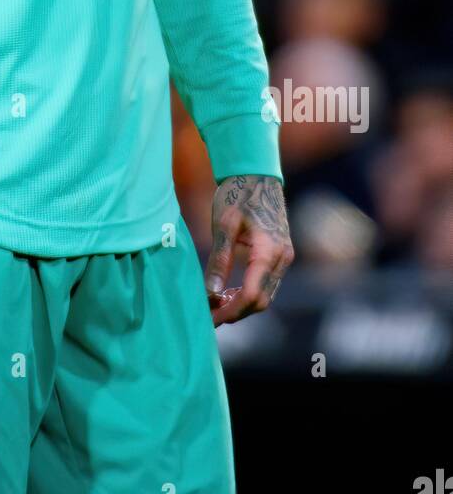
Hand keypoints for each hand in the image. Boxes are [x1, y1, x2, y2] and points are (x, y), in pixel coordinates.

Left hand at [204, 175, 293, 326]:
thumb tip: (210, 292)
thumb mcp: (223, 225)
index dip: (231, 311)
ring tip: (214, 304)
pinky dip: (249, 293)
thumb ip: (219, 260)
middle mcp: (282, 258)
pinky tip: (227, 292)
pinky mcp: (281, 256)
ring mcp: (284, 258)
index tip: (210, 317)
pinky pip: (267, 284)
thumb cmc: (237, 195)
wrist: (257, 176)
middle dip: (235, 312)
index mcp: (268, 250)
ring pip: (266, 295)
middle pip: (261, 301)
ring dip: (242, 305)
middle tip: (208, 316)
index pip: (252, 295)